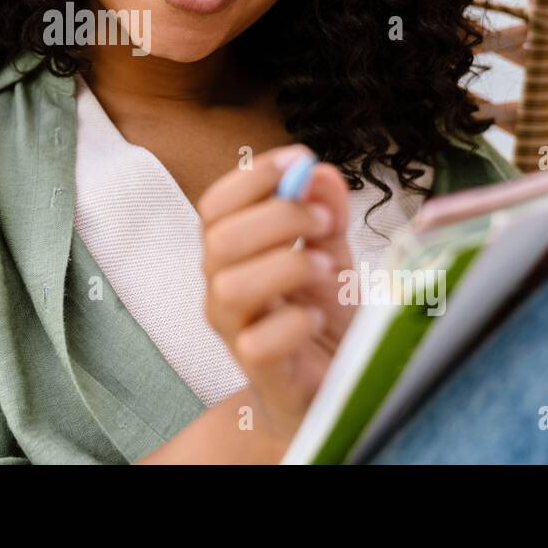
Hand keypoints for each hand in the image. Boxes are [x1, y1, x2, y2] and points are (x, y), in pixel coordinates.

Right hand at [198, 143, 352, 447]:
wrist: (329, 387)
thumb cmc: (319, 317)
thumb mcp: (331, 253)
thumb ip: (326, 212)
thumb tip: (319, 173)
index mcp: (233, 254)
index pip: (216, 204)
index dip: (253, 177)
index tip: (298, 159)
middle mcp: (222, 288)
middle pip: (219, 238)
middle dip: (278, 216)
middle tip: (324, 221)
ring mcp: (235, 331)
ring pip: (230, 286)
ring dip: (286, 264)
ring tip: (326, 267)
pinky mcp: (260, 372)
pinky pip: (257, 343)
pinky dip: (294, 322)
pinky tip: (318, 316)